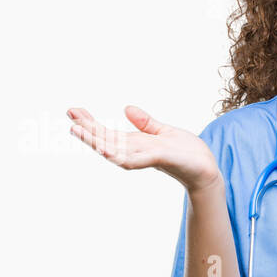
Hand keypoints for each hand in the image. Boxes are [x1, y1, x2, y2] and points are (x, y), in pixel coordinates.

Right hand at [67, 105, 220, 193]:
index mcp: (136, 143)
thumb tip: (126, 108)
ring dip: (95, 141)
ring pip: (114, 150)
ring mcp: (145, 157)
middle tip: (69, 116)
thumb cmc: (187, 153)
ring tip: (76, 130)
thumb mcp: (164, 132)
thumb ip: (146, 123)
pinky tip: (106, 149)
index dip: (90, 122)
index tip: (73, 110)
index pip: (107, 132)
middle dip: (87, 130)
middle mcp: (136, 152)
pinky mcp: (158, 160)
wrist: (206, 168)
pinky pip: (135, 159)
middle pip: (105, 140)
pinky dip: (121, 155)